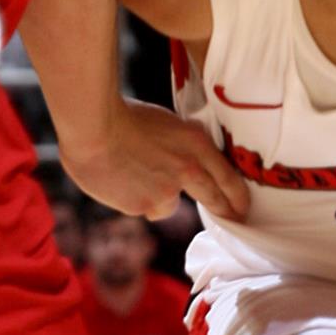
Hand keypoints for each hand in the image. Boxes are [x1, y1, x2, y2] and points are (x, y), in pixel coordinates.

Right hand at [62, 98, 248, 221]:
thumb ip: (184, 147)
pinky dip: (133, 198)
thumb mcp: (167, 123)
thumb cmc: (123, 116)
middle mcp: (188, 171)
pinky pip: (142, 207)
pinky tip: (118, 180)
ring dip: (158, 197)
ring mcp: (166, 192)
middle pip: (215, 199)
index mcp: (197, 144)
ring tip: (135, 175)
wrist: (91, 127)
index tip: (244, 209)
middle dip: (225, 211)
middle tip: (232, 218)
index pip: (229, 179)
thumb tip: (192, 162)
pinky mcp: (143, 207)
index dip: (239, 198)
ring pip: (168, 204)